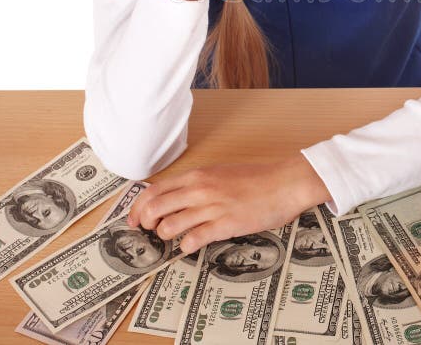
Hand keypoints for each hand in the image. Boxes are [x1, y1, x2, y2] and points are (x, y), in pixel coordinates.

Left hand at [125, 154, 331, 254]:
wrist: (285, 183)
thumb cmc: (257, 178)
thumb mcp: (221, 173)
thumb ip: (199, 183)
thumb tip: (176, 197)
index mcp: (198, 174)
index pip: (154, 190)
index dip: (138, 207)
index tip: (134, 219)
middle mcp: (199, 189)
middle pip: (154, 208)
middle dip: (145, 224)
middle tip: (149, 231)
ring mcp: (211, 207)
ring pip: (169, 226)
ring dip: (166, 235)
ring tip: (174, 237)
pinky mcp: (225, 225)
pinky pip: (193, 240)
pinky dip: (186, 246)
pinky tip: (192, 245)